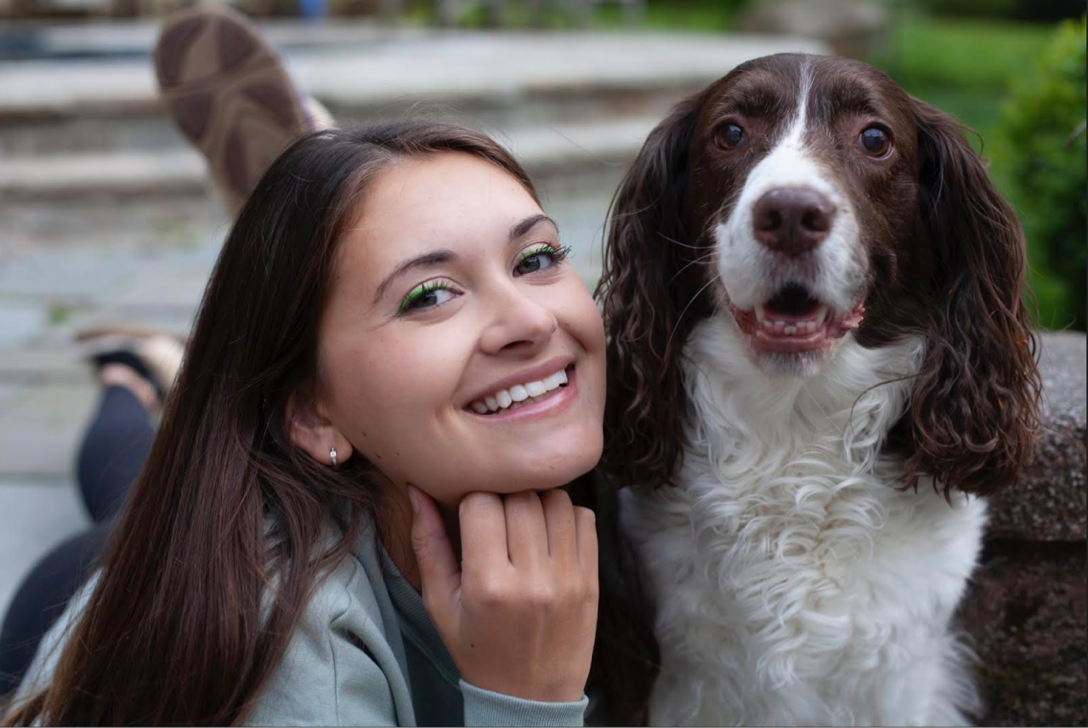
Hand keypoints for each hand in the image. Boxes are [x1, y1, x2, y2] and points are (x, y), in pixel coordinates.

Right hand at [408, 486, 597, 702]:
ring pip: (555, 499)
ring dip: (536, 500)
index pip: (481, 504)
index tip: (471, 515)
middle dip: (504, 495)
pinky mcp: (591, 579)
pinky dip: (566, 515)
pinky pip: (584, 518)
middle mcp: (531, 580)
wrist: (531, 698)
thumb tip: (418, 489)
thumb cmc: (478, 649)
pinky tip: (548, 534)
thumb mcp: (440, 604)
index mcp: (488, 586)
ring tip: (523, 522)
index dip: (472, 501)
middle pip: (520, 495)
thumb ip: (428, 544)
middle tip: (497, 515)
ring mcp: (567, 579)